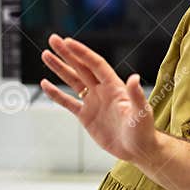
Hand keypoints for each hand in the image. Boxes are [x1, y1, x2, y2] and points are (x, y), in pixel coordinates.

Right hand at [40, 34, 158, 162]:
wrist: (138, 149)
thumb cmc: (143, 130)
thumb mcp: (141, 111)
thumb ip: (136, 95)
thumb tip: (134, 77)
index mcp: (115, 87)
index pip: (95, 65)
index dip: (82, 53)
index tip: (68, 42)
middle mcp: (103, 91)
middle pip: (81, 67)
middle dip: (67, 54)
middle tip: (53, 39)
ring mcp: (93, 102)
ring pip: (73, 81)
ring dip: (60, 68)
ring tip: (46, 55)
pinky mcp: (86, 116)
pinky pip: (68, 102)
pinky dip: (56, 94)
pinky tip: (45, 83)